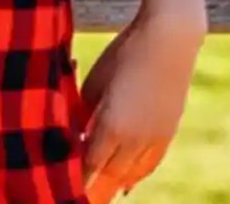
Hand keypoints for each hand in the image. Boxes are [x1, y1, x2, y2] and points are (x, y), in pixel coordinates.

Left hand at [81, 12, 205, 200]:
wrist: (169, 40)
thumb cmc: (122, 56)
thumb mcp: (93, 84)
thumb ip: (84, 114)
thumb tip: (76, 134)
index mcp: (112, 126)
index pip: (89, 164)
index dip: (75, 177)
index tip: (60, 186)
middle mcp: (136, 139)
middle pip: (110, 174)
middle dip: (92, 188)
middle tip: (75, 197)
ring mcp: (155, 137)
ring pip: (131, 173)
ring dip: (113, 185)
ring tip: (98, 196)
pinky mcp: (168, 132)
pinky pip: (150, 164)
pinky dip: (135, 176)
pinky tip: (126, 184)